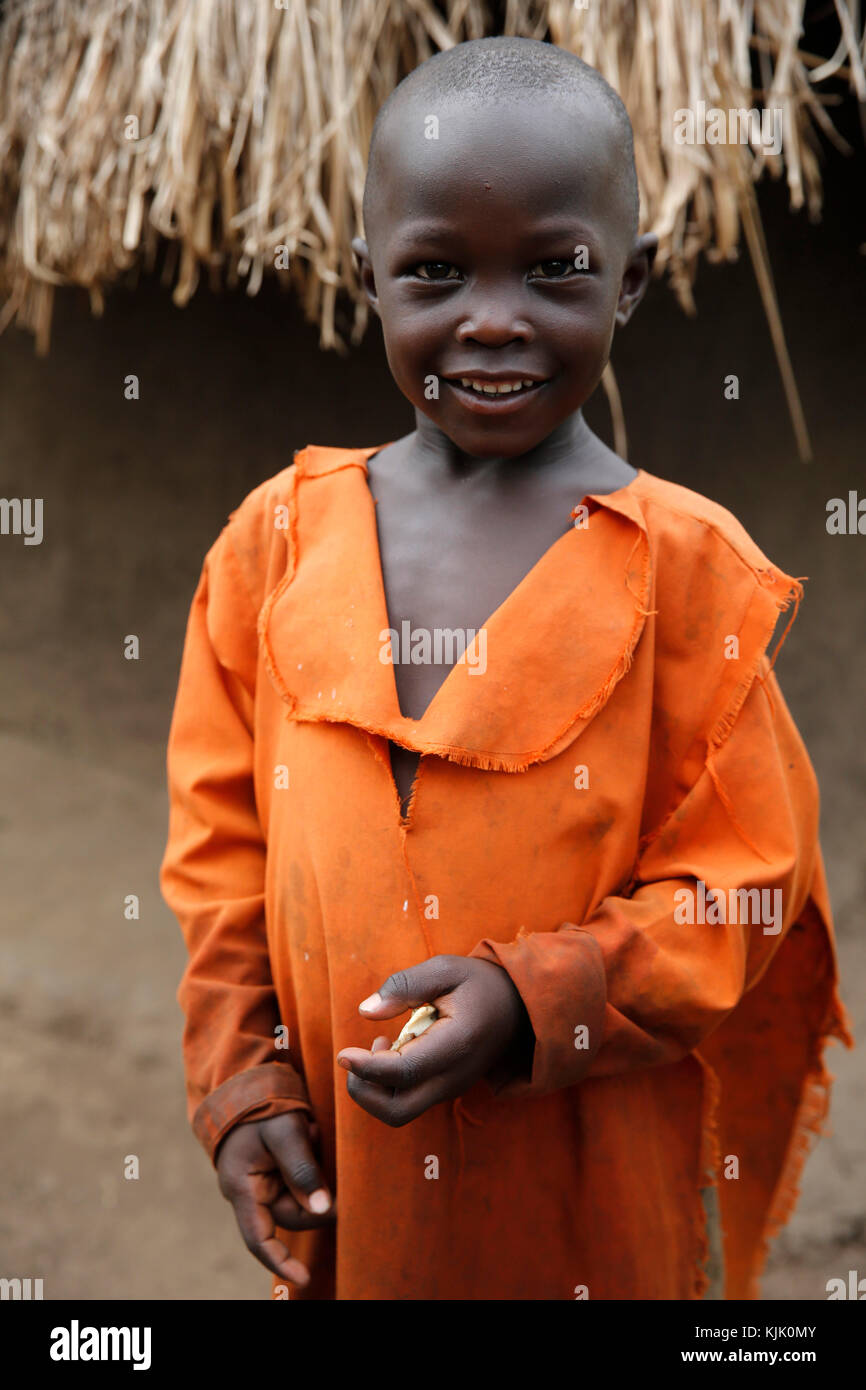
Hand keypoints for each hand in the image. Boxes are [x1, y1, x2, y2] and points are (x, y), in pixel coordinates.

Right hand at [216, 1111, 334, 1285]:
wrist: (246, 1079)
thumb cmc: (261, 1105)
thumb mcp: (284, 1132)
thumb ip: (302, 1170)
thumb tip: (323, 1211)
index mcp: (241, 1187)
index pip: (259, 1238)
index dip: (280, 1262)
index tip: (304, 1279)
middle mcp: (249, 1190)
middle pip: (291, 1212)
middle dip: (313, 1189)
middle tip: (321, 1147)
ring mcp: (260, 1181)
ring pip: (299, 1193)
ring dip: (313, 1168)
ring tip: (309, 1130)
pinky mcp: (272, 1170)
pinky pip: (299, 1177)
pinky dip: (310, 1160)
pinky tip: (308, 1132)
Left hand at [336, 954, 531, 1125]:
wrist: (519, 1007)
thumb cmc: (479, 983)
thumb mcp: (446, 969)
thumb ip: (405, 985)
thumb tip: (366, 1010)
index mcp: (457, 1045)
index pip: (403, 1073)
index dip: (367, 1068)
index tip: (343, 1053)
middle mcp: (454, 1077)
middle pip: (396, 1111)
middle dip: (363, 1090)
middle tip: (357, 1054)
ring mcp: (451, 1088)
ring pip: (399, 1111)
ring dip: (374, 1087)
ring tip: (380, 1044)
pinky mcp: (445, 1089)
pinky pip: (408, 1100)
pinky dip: (387, 1084)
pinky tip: (393, 1047)